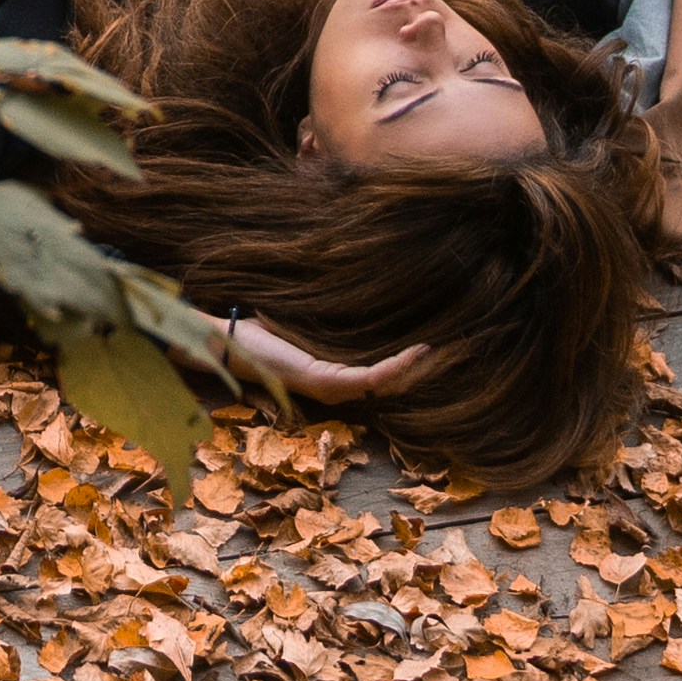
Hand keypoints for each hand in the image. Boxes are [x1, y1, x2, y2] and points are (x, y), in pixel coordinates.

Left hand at [212, 313, 432, 403]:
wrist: (227, 340)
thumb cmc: (255, 332)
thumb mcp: (295, 324)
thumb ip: (316, 320)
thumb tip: (330, 291)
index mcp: (329, 377)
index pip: (378, 380)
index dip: (407, 367)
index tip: (434, 347)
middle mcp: (334, 389)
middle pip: (390, 387)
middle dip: (421, 372)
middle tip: (454, 352)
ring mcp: (330, 388)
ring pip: (387, 385)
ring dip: (416, 369)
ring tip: (443, 351)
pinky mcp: (324, 381)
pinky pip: (371, 378)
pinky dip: (398, 366)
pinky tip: (419, 351)